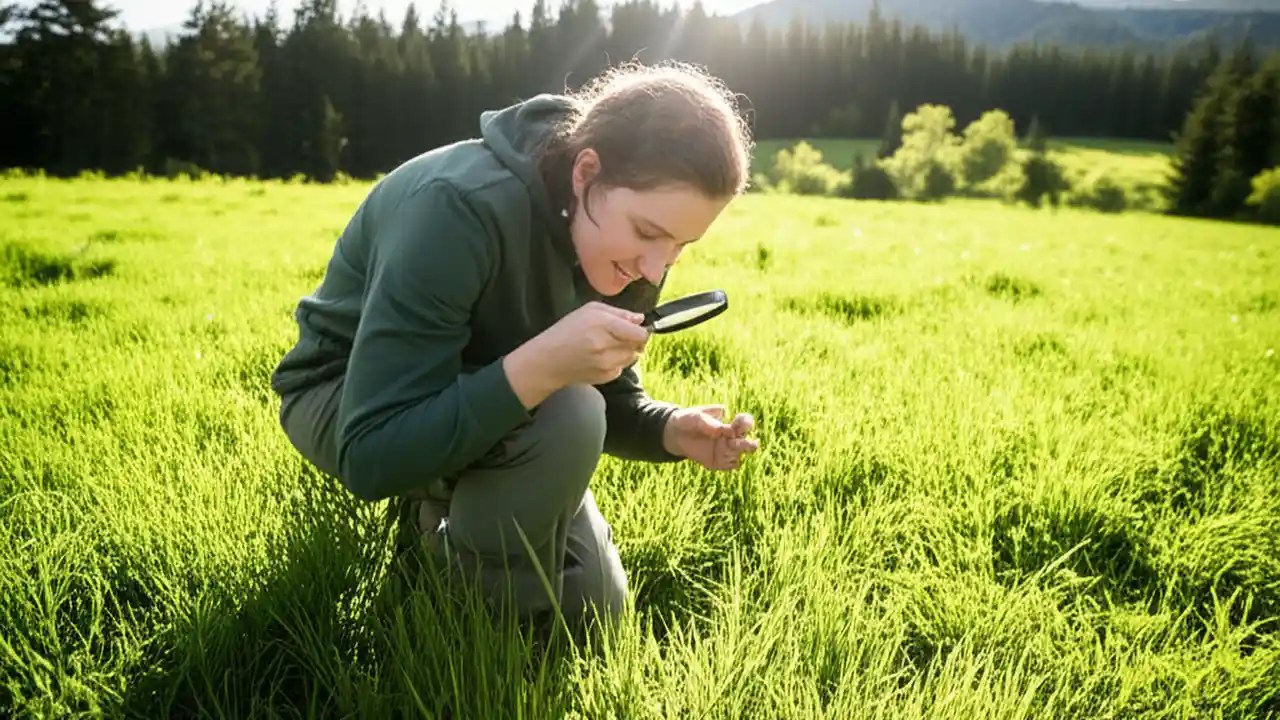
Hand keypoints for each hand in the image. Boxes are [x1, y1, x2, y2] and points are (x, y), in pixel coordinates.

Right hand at [504, 302, 648, 407]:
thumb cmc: (566, 331)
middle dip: (633, 339)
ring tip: (607, 346)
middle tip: (618, 335)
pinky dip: (616, 362)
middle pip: (638, 345)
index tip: (635, 327)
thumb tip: (639, 319)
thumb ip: (618, 313)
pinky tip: (601, 357)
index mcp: (603, 325)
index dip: (642, 330)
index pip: (639, 333)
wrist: (548, 361)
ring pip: (632, 357)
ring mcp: (607, 364)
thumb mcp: (590, 311)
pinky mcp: (606, 377)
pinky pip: (622, 367)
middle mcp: (606, 347)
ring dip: (625, 351)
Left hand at [662, 405, 758, 471]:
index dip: (746, 423)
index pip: (746, 423)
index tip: (737, 422)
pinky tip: (722, 460)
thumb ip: (709, 422)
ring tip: (728, 448)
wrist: (676, 434)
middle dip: (748, 444)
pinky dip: (730, 464)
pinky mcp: (719, 462)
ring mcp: (726, 451)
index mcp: (729, 423)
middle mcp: (731, 438)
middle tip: (734, 442)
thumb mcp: (696, 417)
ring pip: (741, 455)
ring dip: (738, 453)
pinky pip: (732, 465)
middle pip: (749, 442)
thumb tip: (721, 429)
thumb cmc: (689, 420)